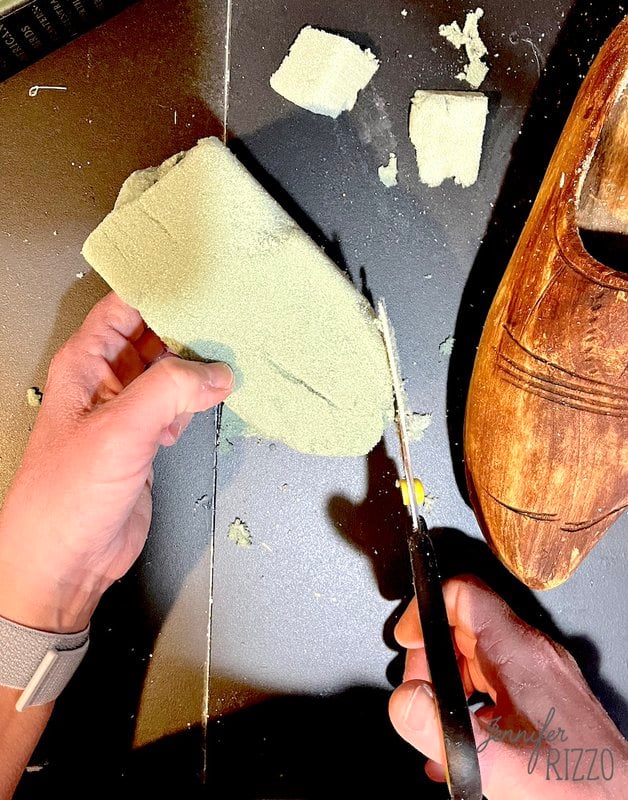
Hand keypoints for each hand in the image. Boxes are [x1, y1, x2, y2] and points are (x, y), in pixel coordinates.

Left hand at [0, 292, 232, 633]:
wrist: (65, 561)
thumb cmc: (66, 495)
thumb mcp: (118, 431)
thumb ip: (169, 391)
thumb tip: (216, 372)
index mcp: (85, 363)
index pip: (125, 306)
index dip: (160, 288)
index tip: (203, 278)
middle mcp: (106, 380)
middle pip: (152, 334)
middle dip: (189, 325)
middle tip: (232, 314)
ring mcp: (128, 410)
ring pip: (169, 370)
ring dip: (198, 364)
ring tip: (234, 350)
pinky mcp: (146, 439)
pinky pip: (177, 404)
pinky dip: (198, 399)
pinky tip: (214, 398)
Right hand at [389, 575, 627, 797]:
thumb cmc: (577, 785)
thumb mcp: (495, 764)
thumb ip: (441, 730)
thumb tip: (403, 700)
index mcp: (518, 651)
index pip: (463, 594)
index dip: (427, 611)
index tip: (409, 642)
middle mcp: (532, 652)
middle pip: (463, 626)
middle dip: (432, 660)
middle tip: (422, 699)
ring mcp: (541, 672)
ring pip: (478, 655)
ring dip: (450, 685)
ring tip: (442, 726)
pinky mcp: (545, 695)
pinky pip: (496, 681)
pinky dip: (471, 701)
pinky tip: (466, 743)